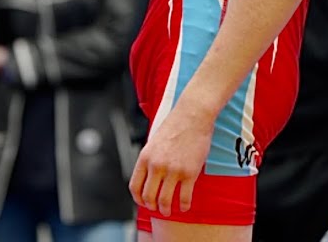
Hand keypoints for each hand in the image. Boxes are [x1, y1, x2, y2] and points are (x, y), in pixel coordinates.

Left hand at [128, 101, 212, 215]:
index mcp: (145, 157)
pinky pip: (184, 197)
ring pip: (165, 200)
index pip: (135, 186)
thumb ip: (150, 159)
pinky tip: (185, 207)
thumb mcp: (154, 142)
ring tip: (169, 212)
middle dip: (152, 206)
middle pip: (148, 196)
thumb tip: (148, 177)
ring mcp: (173, 170)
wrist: (192, 116)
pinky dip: (184, 206)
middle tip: (157, 209)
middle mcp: (156, 166)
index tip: (143, 202)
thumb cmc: (174, 126)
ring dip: (166, 210)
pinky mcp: (190, 173)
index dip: (138, 199)